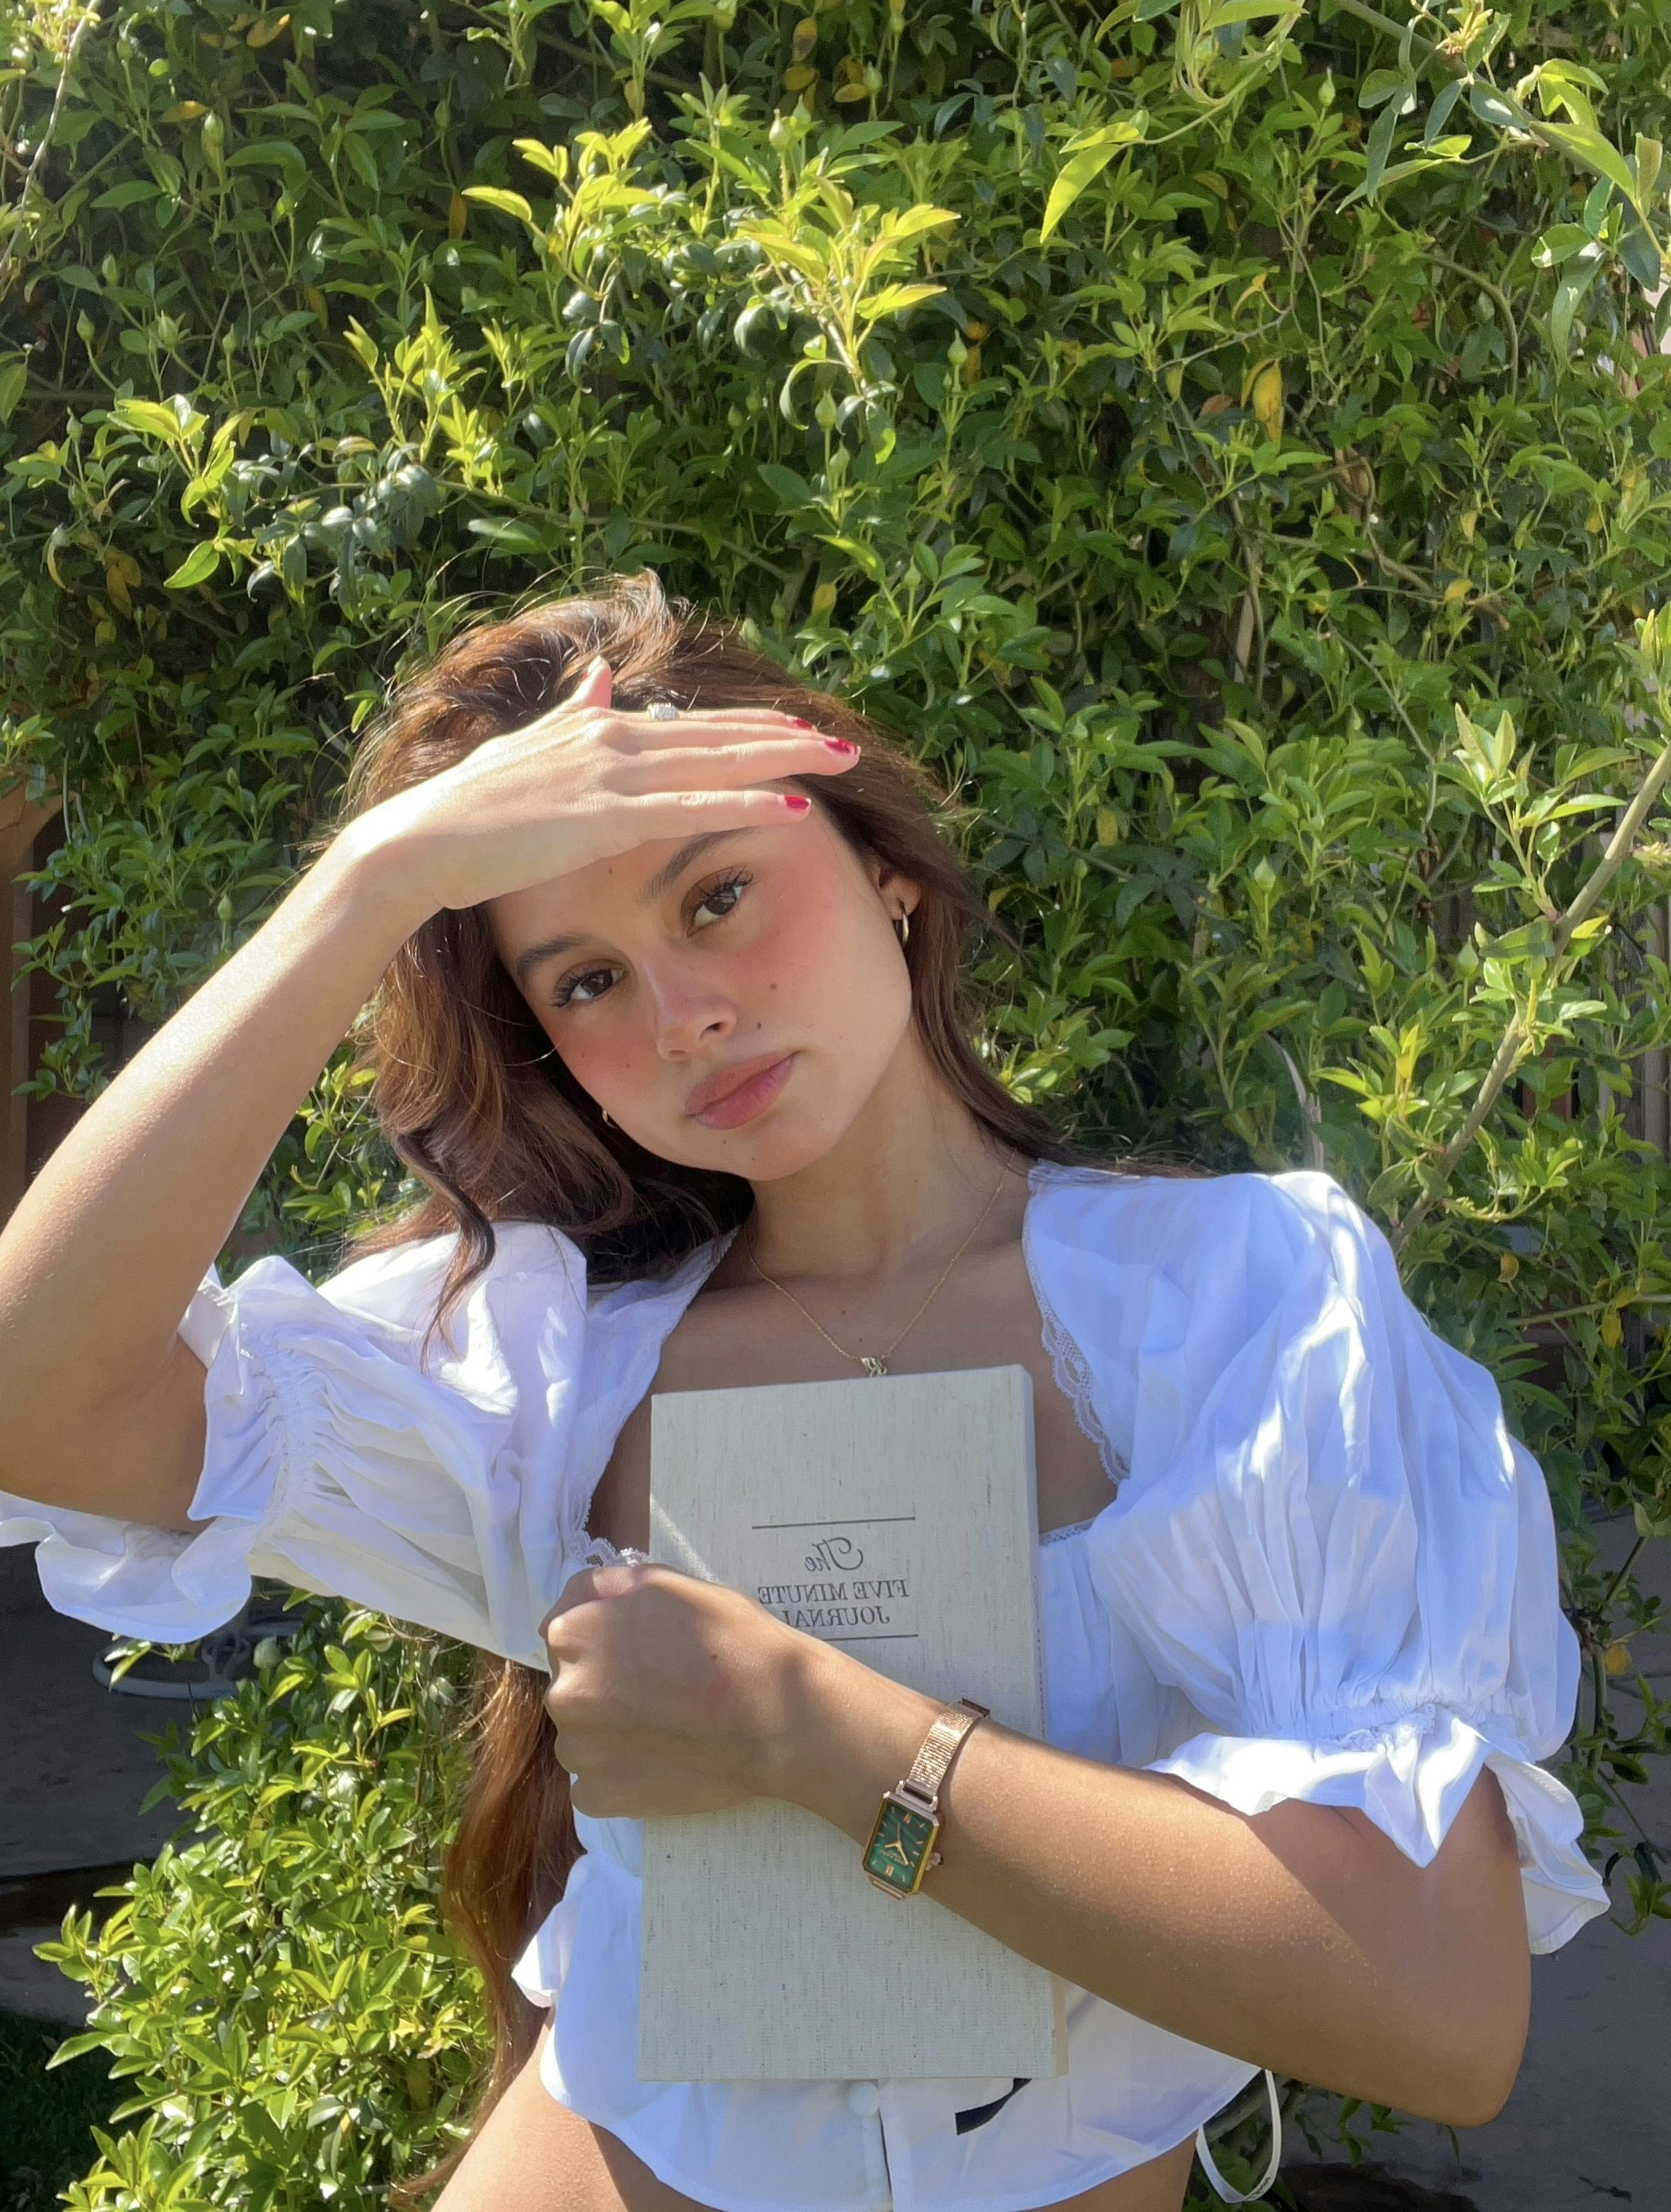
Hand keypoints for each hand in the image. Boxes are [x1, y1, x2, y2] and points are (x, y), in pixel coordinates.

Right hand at [337, 658, 854, 922]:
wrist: (422, 843)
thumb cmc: (471, 810)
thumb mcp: (530, 749)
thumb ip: (575, 714)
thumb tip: (606, 674)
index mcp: (599, 728)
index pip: (693, 724)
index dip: (751, 727)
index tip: (800, 731)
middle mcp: (613, 740)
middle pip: (720, 736)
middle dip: (788, 741)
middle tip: (847, 748)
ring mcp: (611, 776)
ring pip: (718, 763)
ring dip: (786, 764)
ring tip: (840, 765)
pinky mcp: (605, 818)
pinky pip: (694, 808)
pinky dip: (749, 804)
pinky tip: (796, 809)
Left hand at [541, 1561, 822, 1818]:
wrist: (773, 1714)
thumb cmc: (728, 1638)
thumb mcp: (665, 1583)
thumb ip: (608, 1590)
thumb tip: (582, 1607)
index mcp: (572, 1632)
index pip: (566, 1633)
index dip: (605, 1639)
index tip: (641, 1650)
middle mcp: (563, 1690)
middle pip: (571, 1685)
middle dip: (603, 1686)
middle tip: (658, 1691)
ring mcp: (578, 1750)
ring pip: (580, 1737)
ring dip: (608, 1734)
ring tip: (663, 1730)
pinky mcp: (599, 1796)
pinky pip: (594, 1785)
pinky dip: (619, 1778)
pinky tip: (660, 1763)